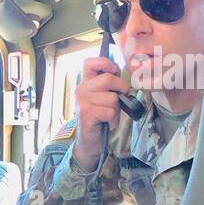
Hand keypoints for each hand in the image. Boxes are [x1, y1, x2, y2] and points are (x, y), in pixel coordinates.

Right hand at [72, 56, 130, 170]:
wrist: (90, 142)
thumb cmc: (100, 119)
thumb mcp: (104, 98)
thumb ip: (109, 85)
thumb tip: (122, 76)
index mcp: (85, 83)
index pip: (91, 62)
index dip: (106, 63)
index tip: (115, 72)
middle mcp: (81, 90)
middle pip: (108, 78)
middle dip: (120, 89)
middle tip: (118, 101)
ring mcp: (82, 101)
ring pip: (112, 98)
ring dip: (116, 110)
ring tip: (109, 117)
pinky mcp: (87, 114)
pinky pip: (110, 111)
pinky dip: (113, 120)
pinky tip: (106, 123)